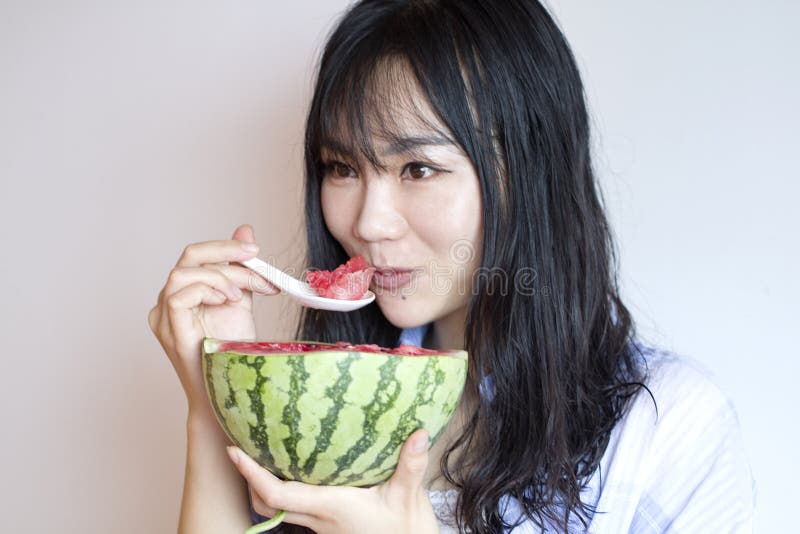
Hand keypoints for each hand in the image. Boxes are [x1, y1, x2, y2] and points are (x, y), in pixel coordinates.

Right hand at [147, 224, 278, 414]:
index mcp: (183, 293)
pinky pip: (178, 296)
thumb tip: (246, 230)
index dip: (226, 248)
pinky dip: (206, 291)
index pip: (197, 256)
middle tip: (255, 258)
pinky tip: (228, 302)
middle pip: (189, 257)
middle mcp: (167, 302)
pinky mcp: (168, 331)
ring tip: (242, 294)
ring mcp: (163, 317)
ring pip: (182, 273)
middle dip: (225, 253)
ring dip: (220, 276)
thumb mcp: (242, 301)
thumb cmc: (232, 351)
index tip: (256, 251)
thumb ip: (240, 269)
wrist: (230, 390)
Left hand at [227, 429, 439, 533]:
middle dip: (248, 477)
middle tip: (241, 446)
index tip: (234, 450)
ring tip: (261, 452)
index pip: (276, 493)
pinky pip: (295, 506)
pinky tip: (295, 466)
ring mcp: (321, 522)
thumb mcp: (408, 497)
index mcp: (329, 507)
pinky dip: (284, 487)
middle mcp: (318, 517)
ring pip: (277, 507)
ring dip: (263, 484)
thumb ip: (410, 466)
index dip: (251, 473)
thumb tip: (418, 434)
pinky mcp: (328, 521)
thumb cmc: (405, 529)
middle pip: (265, 503)